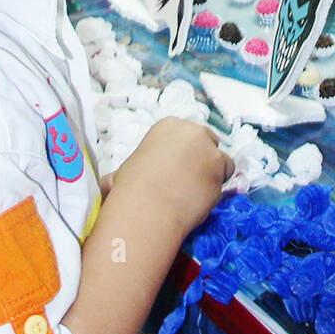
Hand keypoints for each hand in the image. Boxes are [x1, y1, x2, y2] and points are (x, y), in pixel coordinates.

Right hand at [110, 118, 231, 236]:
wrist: (146, 208)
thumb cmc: (130, 189)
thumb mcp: (126, 170)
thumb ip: (131, 170)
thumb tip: (106, 184)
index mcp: (168, 125)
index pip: (188, 136)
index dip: (185, 155)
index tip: (178, 170)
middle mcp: (191, 130)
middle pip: (208, 142)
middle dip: (201, 159)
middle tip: (189, 182)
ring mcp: (208, 147)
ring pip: (221, 160)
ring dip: (212, 174)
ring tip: (196, 193)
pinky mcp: (220, 165)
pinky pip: (227, 175)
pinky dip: (219, 186)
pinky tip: (204, 197)